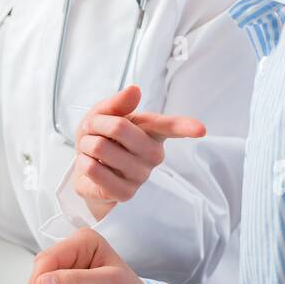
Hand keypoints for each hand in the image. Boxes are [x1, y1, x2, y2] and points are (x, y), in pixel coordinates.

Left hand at [71, 84, 205, 218]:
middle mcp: (153, 155)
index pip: (172, 127)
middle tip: (93, 130)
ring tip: (92, 151)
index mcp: (153, 132)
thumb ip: (117, 102)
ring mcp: (141, 176)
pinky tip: (92, 167)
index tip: (201, 129)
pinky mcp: (124, 194)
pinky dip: (84, 163)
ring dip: (85, 144)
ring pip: (100, 146)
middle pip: (119, 126)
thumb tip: (135, 90)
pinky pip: (93, 169)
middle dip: (95, 124)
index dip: (187, 127)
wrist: (86, 169)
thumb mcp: (104, 114)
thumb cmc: (101, 138)